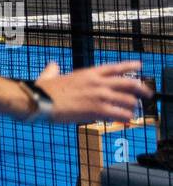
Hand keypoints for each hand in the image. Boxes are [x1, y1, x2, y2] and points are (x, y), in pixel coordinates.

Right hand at [33, 61, 151, 123]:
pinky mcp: (97, 110)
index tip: (139, 66)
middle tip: (146, 95)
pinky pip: (120, 113)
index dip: (130, 66)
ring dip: (133, 107)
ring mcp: (100, 96)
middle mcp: (98, 82)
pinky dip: (126, 117)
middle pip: (129, 84)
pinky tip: (128, 120)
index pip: (116, 67)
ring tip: (133, 112)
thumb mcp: (50, 75)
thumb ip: (54, 70)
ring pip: (128, 100)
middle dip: (141, 90)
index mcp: (89, 73)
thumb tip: (52, 65)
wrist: (39, 100)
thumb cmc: (42, 90)